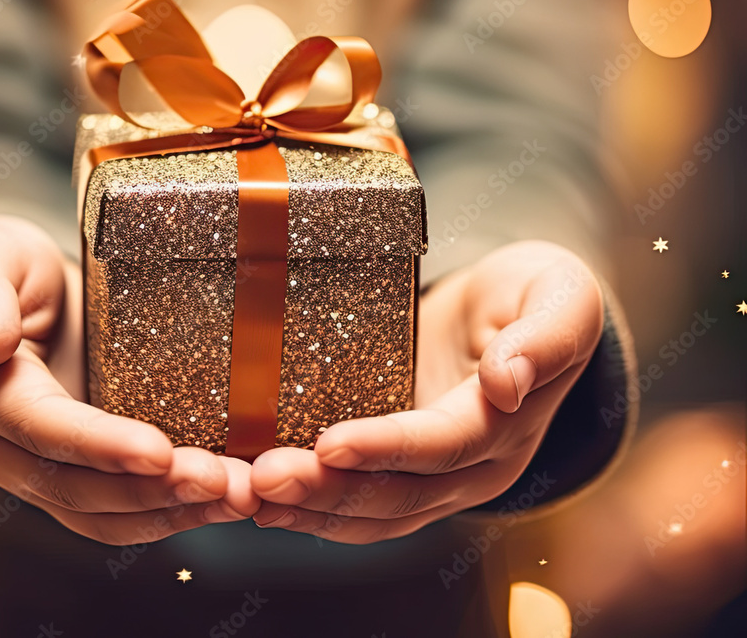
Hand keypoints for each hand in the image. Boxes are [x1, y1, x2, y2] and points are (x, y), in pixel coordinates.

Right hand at [0, 215, 257, 544]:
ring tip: (238, 499)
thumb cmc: (0, 264)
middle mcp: (7, 449)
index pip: (42, 430)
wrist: (15, 293)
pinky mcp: (83, 472)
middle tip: (222, 483)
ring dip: (173, 513)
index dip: (100, 446)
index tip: (160, 452)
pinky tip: (224, 500)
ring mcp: (44, 470)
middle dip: (152, 492)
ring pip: (104, 516)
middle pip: (78, 489)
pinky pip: (123, 510)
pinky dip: (173, 512)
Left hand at [251, 240, 602, 542]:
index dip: (388, 448)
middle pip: (399, 495)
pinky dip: (307, 509)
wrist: (515, 315)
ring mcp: (436, 480)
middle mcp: (473, 469)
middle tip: (262, 479)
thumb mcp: (560, 294)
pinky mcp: (399, 473)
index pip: (444, 445)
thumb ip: (547, 335)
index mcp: (508, 424)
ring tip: (247, 496)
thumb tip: (509, 382)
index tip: (330, 442)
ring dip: (306, 512)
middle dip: (327, 491)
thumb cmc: (533, 292)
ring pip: (371, 515)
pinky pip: (356, 506)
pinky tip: (260, 501)